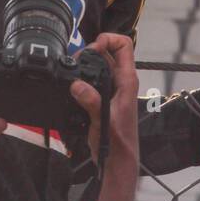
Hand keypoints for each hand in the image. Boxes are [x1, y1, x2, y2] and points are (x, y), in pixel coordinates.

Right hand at [70, 33, 138, 179]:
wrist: (117, 160)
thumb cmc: (117, 142)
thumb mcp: (103, 121)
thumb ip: (92, 102)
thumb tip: (77, 85)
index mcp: (127, 81)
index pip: (124, 45)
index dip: (108, 40)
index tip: (92, 48)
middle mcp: (121, 81)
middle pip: (107, 52)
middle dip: (90, 52)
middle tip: (76, 62)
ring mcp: (112, 88)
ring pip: (99, 65)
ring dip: (85, 65)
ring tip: (72, 72)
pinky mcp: (103, 97)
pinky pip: (92, 78)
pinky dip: (82, 78)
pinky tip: (73, 87)